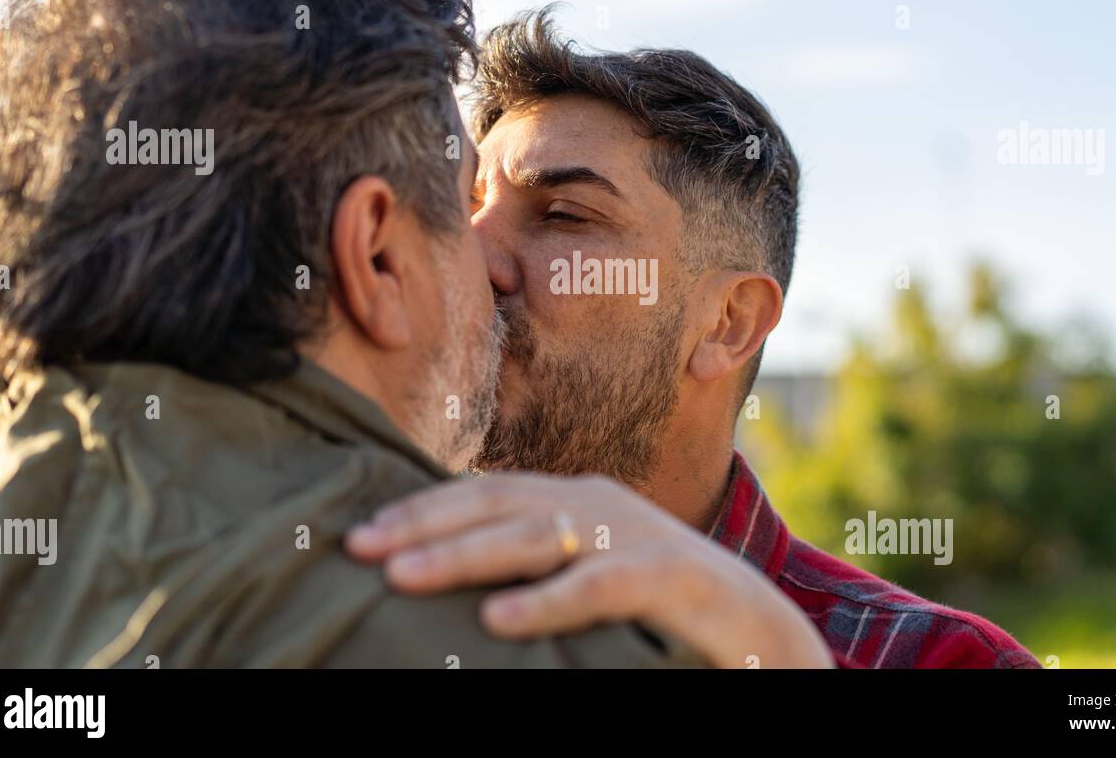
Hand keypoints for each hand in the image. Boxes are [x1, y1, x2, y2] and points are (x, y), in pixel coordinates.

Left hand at [345, 472, 833, 668]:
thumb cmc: (656, 602)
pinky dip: (546, 602)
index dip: (423, 507)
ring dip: (464, 556)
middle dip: (425, 524)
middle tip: (360, 545)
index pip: (484, 492)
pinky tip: (497, 620)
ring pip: (536, 537)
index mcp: (574, 498)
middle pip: (498, 504)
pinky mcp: (668, 576)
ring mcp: (634, 534)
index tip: (362, 530)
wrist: (755, 623)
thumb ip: (532, 559)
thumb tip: (447, 570)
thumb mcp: (586, 567)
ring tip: (403, 576)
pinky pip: (598, 585)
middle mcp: (598, 504)